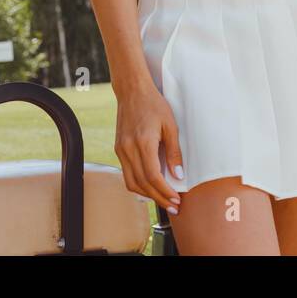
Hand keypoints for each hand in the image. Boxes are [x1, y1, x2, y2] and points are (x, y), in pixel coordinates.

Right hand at [114, 83, 183, 213]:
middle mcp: (128, 149)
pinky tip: (150, 187)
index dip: (164, 191)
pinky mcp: (118, 149)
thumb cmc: (154, 104)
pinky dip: (138, 185)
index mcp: (143, 142)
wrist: (132, 91)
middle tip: (173, 206)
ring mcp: (121, 150)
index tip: (176, 199)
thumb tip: (178, 174)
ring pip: (131, 182)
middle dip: (158, 198)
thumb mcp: (171, 125)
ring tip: (163, 200)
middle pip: (142, 183)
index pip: (152, 176)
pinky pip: (126, 174)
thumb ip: (174, 151)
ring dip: (147, 195)